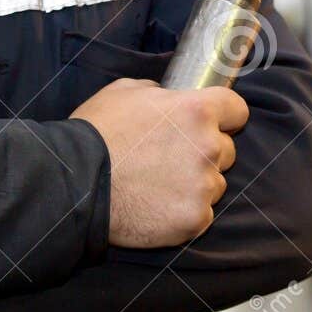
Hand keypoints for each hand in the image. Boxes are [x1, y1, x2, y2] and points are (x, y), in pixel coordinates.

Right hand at [70, 78, 247, 247]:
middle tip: (171, 160)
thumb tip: (168, 97)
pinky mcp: (195, 219)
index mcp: (197, 110)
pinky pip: (202, 214)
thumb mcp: (125, 92)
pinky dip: (184, 213)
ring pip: (215, 184)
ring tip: (158, 186)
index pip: (237, 110)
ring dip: (196, 185)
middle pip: (226, 150)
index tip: (214, 125)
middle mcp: (208, 147)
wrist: (74, 185)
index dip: (225, 117)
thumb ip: (159, 93)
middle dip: (205, 153)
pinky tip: (157, 208)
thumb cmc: (96, 133)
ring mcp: (204, 186)